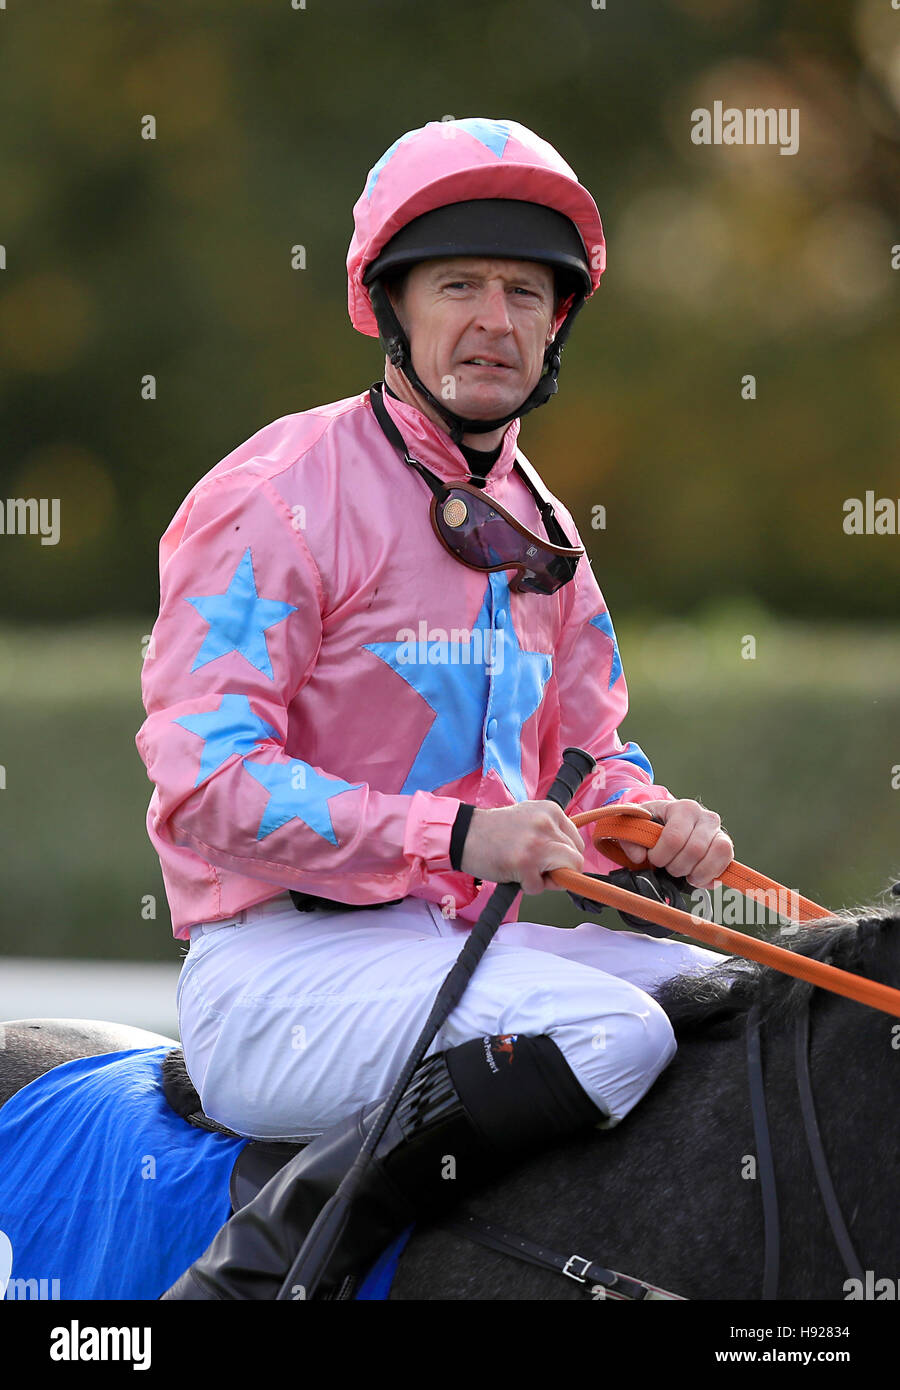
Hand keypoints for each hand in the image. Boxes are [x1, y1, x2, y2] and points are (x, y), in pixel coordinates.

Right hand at [460, 801, 584, 896]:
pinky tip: (512, 873)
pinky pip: (539, 887)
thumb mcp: (530, 819)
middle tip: (535, 868)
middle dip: (559, 870)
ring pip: (565, 873)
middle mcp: (547, 824)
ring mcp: (537, 843)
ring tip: (526, 871)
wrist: (463, 834)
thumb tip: (571, 861)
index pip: (578, 842)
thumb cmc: (495, 831)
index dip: (565, 857)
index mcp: (551, 810)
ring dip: (546, 880)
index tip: (549, 860)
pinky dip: (527, 887)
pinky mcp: (525, 863)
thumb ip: (551, 833)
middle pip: (576, 859)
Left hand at [617, 798, 732, 889]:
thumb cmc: (653, 825)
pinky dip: (709, 876)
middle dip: (676, 866)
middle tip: (668, 866)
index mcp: (683, 808)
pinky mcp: (727, 848)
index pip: (674, 838)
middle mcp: (706, 817)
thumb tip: (639, 857)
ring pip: (713, 857)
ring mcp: (720, 832)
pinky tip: (695, 876)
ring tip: (682, 871)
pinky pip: (725, 864)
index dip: (660, 855)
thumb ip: (629, 839)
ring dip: (694, 873)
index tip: (653, 858)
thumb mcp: (637, 826)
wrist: (670, 824)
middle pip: (694, 850)